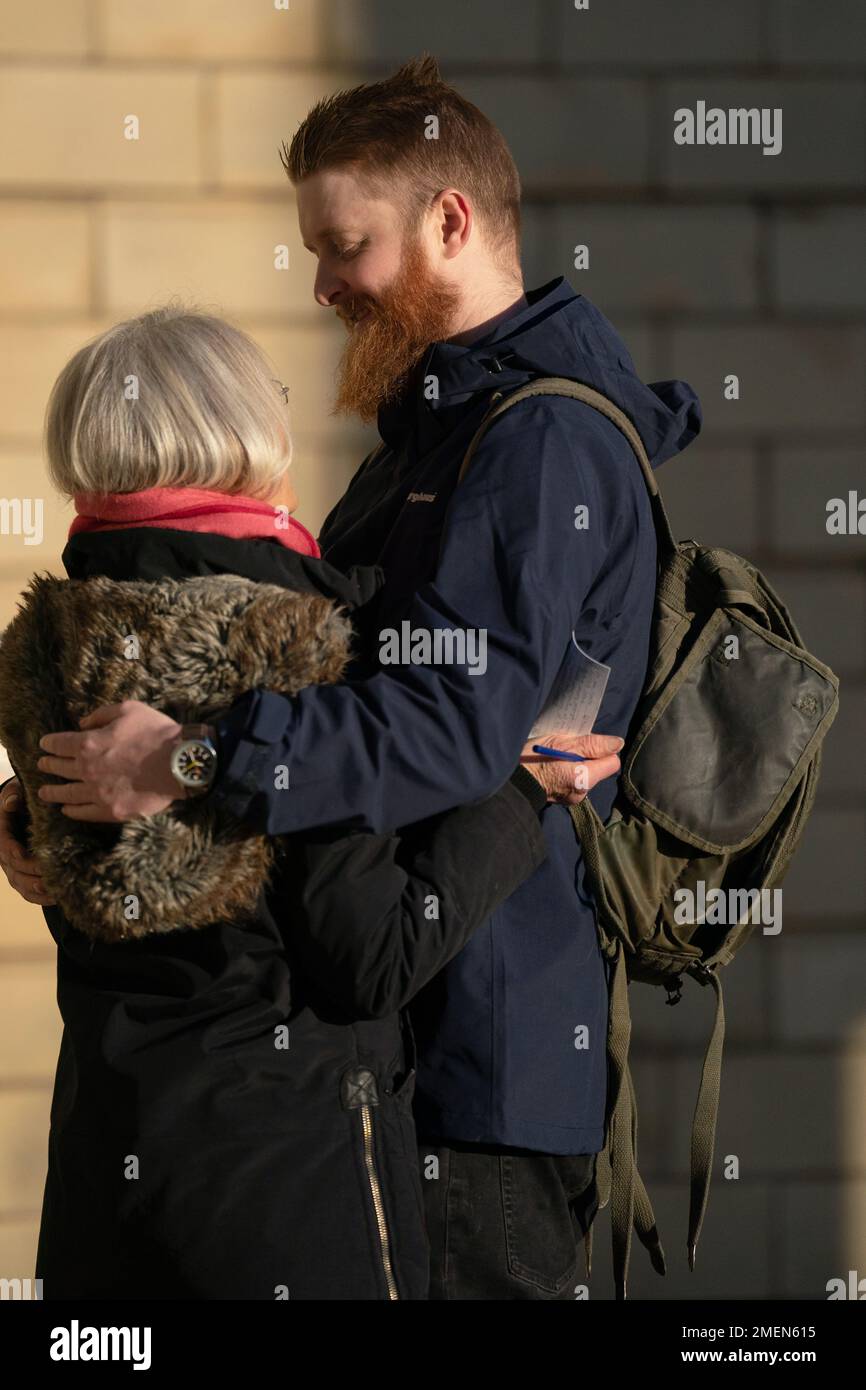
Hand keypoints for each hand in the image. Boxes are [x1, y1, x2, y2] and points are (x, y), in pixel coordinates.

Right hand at [0, 778, 55, 904]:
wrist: (28, 809)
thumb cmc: (23, 797)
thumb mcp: (16, 791)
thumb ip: (12, 795)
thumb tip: (11, 802)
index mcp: (2, 834)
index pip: (3, 845)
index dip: (11, 850)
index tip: (20, 854)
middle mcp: (6, 855)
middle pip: (14, 869)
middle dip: (30, 873)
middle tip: (46, 876)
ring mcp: (15, 869)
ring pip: (22, 885)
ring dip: (38, 890)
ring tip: (54, 892)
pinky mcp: (26, 878)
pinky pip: (31, 893)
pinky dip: (42, 898)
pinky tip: (58, 898)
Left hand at [35, 701, 181, 822]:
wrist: (181, 763)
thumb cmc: (157, 732)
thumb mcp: (129, 709)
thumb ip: (101, 714)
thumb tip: (81, 724)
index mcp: (89, 743)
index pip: (58, 744)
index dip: (49, 744)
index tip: (44, 744)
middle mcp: (87, 770)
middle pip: (59, 769)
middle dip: (47, 765)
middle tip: (42, 765)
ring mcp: (98, 793)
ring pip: (66, 794)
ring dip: (52, 792)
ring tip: (43, 793)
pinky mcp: (111, 811)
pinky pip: (84, 813)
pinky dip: (72, 811)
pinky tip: (66, 809)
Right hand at [519, 731, 624, 804]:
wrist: (509, 783)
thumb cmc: (533, 759)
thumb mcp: (562, 743)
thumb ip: (592, 744)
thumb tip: (618, 743)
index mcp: (585, 779)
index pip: (612, 763)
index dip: (602, 750)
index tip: (585, 744)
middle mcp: (582, 793)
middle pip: (598, 769)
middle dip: (587, 757)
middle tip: (566, 749)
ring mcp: (571, 798)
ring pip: (585, 775)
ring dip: (577, 764)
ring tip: (557, 757)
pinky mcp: (561, 799)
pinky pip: (573, 782)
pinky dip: (567, 773)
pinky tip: (553, 768)